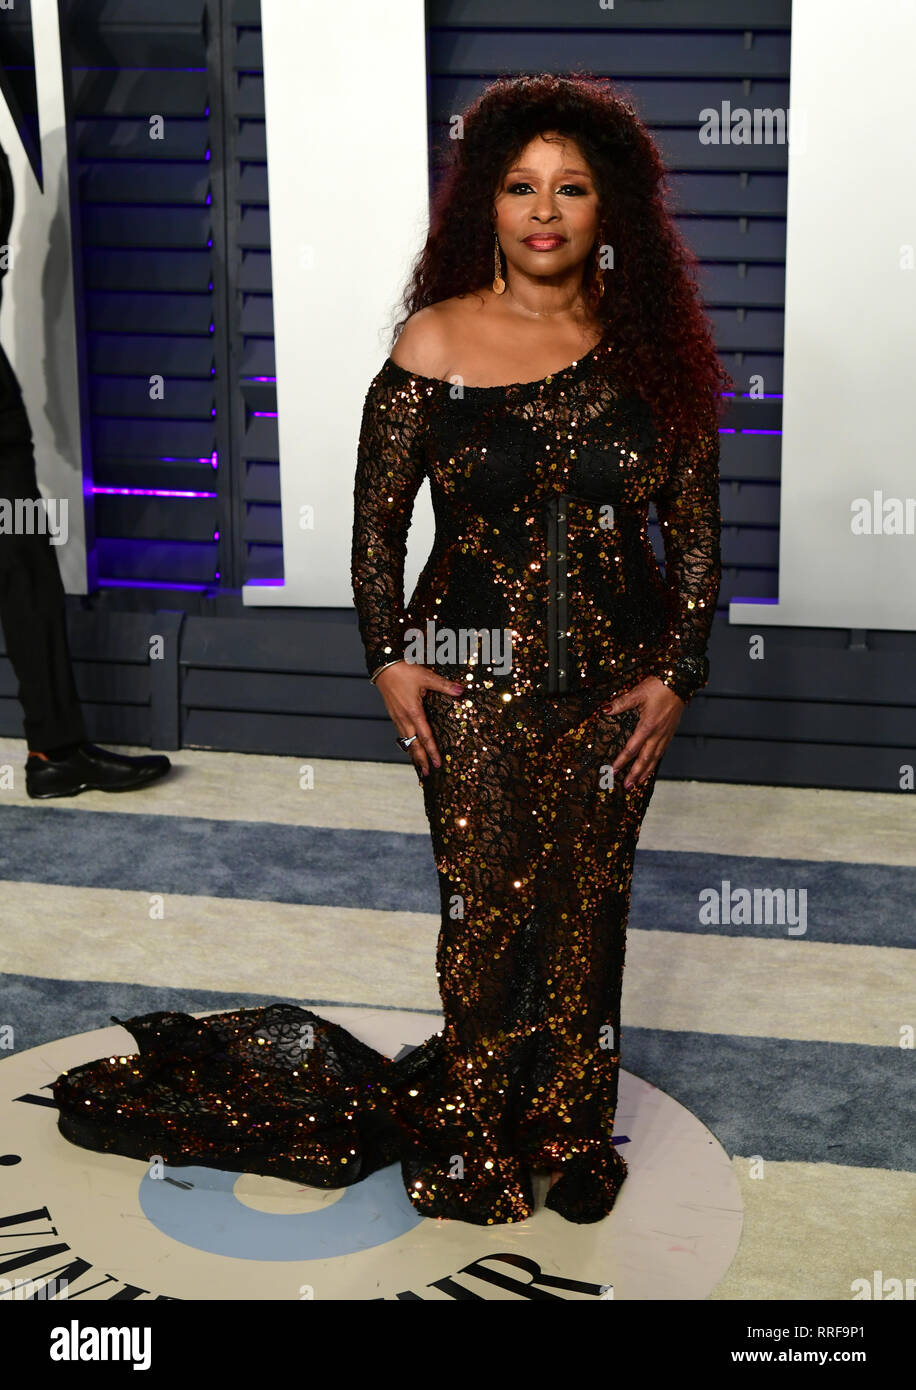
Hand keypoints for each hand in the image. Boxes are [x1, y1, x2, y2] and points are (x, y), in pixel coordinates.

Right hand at [374, 661, 464, 776]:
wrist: (384, 666)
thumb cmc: (404, 671)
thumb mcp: (426, 677)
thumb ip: (444, 686)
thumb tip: (461, 690)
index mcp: (414, 712)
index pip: (425, 737)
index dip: (432, 751)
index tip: (438, 763)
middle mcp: (404, 718)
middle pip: (413, 745)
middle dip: (420, 760)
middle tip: (427, 773)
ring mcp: (397, 717)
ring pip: (406, 741)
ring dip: (413, 753)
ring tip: (419, 764)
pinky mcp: (393, 714)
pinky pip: (401, 733)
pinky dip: (407, 744)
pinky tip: (410, 746)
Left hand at [603, 676, 684, 788]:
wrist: (680, 682)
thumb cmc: (659, 687)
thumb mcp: (637, 693)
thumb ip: (621, 703)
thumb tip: (605, 709)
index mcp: (647, 726)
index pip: (631, 748)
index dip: (621, 761)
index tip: (613, 770)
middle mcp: (657, 734)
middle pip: (644, 759)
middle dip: (635, 774)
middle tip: (626, 787)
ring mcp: (665, 735)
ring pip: (654, 758)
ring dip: (645, 772)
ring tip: (637, 784)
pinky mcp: (670, 733)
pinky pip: (661, 752)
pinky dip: (655, 763)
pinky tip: (650, 767)